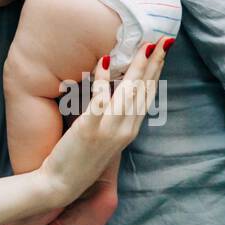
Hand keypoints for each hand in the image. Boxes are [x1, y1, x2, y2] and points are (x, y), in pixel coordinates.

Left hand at [37, 37, 170, 207]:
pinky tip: (104, 61)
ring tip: (144, 45)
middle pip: (144, 91)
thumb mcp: (102, 135)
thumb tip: (113, 89)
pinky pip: (99, 100)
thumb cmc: (78, 158)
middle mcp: (124, 130)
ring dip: (137, 67)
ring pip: (128, 93)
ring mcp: (108, 130)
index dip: (156, 72)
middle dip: (155, 63)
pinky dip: (103, 80)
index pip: (147, 96)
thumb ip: (110, 115)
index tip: (162, 50)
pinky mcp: (89, 129)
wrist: (60, 185)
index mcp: (128, 130)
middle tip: (164, 40)